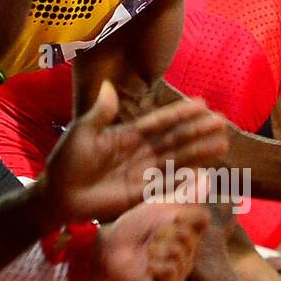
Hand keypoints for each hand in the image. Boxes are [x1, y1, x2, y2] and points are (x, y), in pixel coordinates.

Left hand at [43, 81, 227, 221]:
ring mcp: (142, 173)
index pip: (160, 122)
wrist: (58, 195)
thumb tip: (107, 85)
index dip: (180, 113)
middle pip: (175, 140)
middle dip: (198, 131)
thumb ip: (99, 113)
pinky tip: (203, 174)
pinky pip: (165, 185)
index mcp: (128, 134)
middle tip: (222, 123)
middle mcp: (140, 152)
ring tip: (222, 144)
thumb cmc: (67, 162)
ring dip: (199, 153)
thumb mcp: (82, 132)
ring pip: (176, 160)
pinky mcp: (140, 194)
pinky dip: (183, 180)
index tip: (202, 104)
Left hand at [97, 202, 208, 280]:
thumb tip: (208, 176)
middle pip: (188, 237)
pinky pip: (170, 275)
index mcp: (190, 233)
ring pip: (178, 255)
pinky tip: (149, 265)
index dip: (184, 216)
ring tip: (148, 251)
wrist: (111, 247)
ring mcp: (178, 271)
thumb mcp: (160, 206)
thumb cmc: (135, 225)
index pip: (201, 220)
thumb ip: (185, 195)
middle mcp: (189, 253)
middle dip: (166, 232)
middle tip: (153, 236)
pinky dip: (157, 266)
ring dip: (158, 249)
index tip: (170, 216)